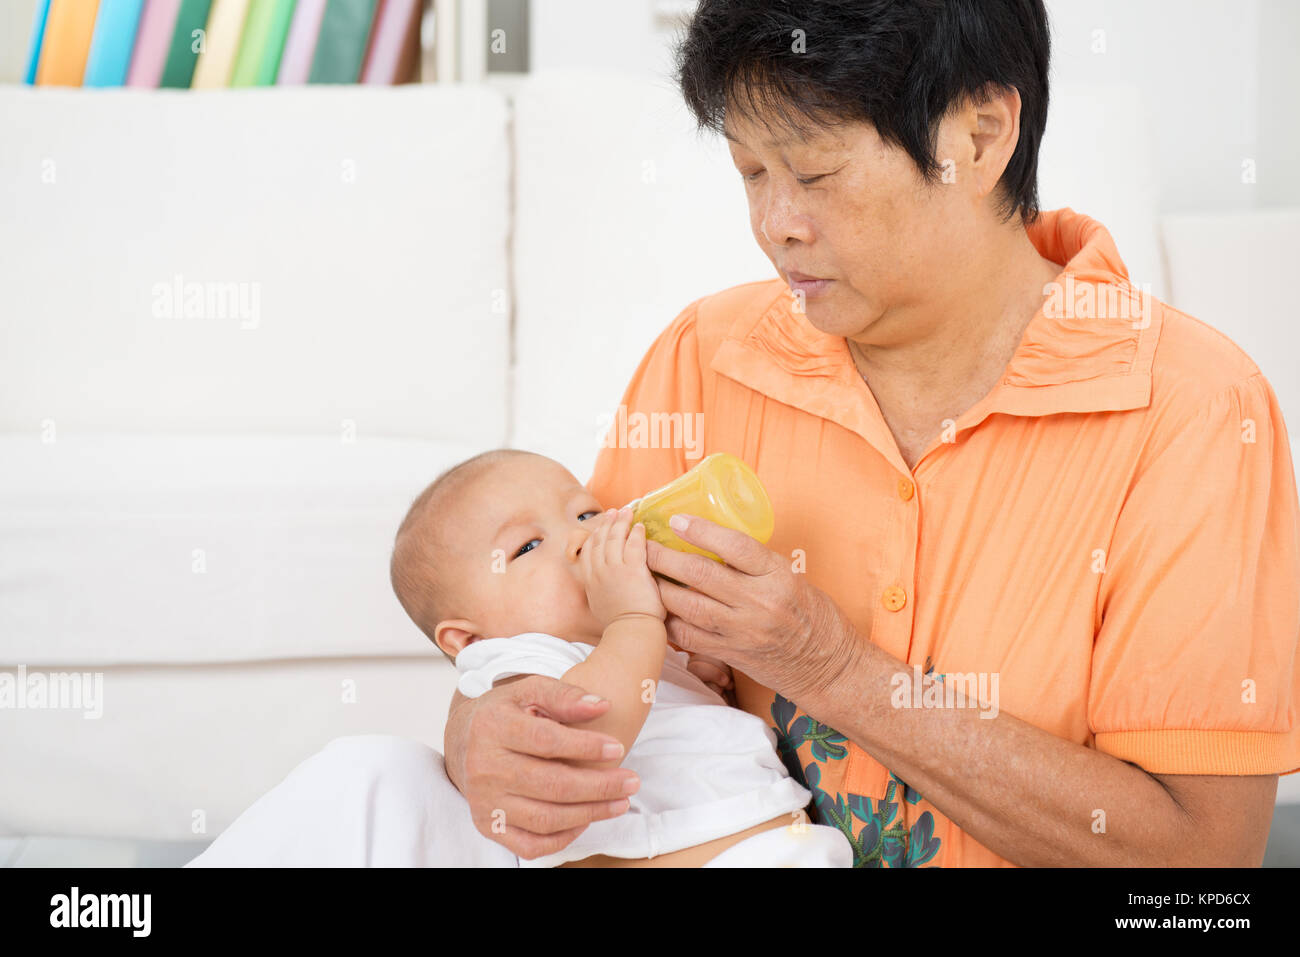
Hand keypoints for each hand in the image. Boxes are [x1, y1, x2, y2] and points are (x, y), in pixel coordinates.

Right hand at [450, 676, 640, 859]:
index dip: (586, 746)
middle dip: (599, 786)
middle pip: (550, 785)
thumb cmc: (506, 713)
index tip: (618, 748)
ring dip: (590, 813)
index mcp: (492, 728)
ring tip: (621, 802)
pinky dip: (563, 838)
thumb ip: (564, 695)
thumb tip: (601, 705)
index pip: (545, 741)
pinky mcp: (488, 827)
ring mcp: (484, 802)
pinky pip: (530, 846)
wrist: (464, 741)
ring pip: (545, 818)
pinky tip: (587, 820)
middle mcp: (483, 768)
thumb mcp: (529, 691)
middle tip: (632, 782)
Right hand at [581, 505, 666, 627]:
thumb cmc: (622, 627)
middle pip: (599, 541)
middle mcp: (599, 573)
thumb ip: (602, 593)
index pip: (588, 552)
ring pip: (615, 539)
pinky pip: (633, 544)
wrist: (631, 633)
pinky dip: (636, 533)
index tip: (601, 527)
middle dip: (606, 524)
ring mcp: (614, 570)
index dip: (594, 536)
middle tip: (614, 512)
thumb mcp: (601, 609)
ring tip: (627, 512)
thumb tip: (607, 589)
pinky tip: (641, 527)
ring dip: (621, 523)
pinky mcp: (632, 570)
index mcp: (590, 583)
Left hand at [645, 512, 858, 707]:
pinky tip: (655, 609)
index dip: (701, 530)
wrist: (828, 665)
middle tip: (643, 545)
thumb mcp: (791, 577)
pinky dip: (668, 621)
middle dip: (665, 557)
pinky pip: (689, 637)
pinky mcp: (730, 654)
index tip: (675, 520)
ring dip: (659, 588)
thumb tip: (710, 540)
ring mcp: (742, 631)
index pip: (735, 546)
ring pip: (688, 605)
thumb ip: (754, 563)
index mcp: (777, 575)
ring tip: (642, 573)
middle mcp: (759, 602)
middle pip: (701, 574)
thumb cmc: (811, 615)